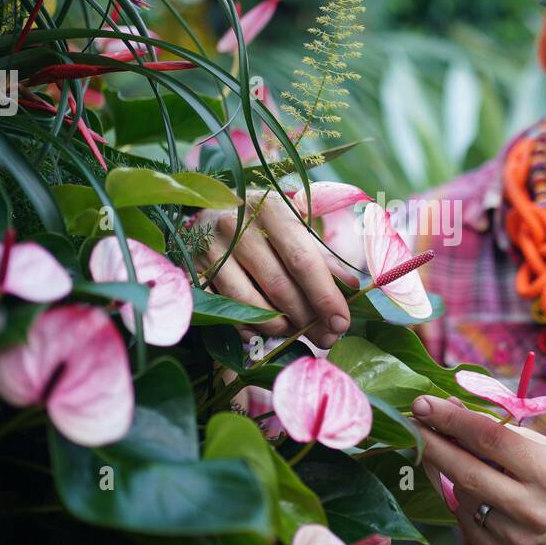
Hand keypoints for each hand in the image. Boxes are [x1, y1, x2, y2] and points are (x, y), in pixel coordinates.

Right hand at [193, 190, 361, 348]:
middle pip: (278, 285)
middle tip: (327, 338)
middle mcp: (235, 225)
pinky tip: (266, 332)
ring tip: (298, 332)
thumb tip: (353, 288)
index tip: (342, 321)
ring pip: (250, 304)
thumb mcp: (294, 227)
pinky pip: (225, 313)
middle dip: (307, 319)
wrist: (206, 206)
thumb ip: (322, 256)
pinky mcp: (192, 272)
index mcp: (269, 207)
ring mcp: (209, 250)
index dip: (325, 294)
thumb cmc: (262, 221)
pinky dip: (249, 329)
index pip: (302, 258)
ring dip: (280, 326)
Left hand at [412, 395, 545, 544]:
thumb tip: (448, 410)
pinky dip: (460, 500)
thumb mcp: (543, 444)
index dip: (451, 419)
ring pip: (461, 496)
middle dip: (432, 443)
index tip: (423, 403)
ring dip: (448, 472)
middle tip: (410, 422)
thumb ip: (497, 430)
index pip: (488, 438)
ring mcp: (517, 539)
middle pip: (465, 471)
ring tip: (452, 455)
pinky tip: (467, 487)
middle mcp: (533, 509)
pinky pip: (465, 522)